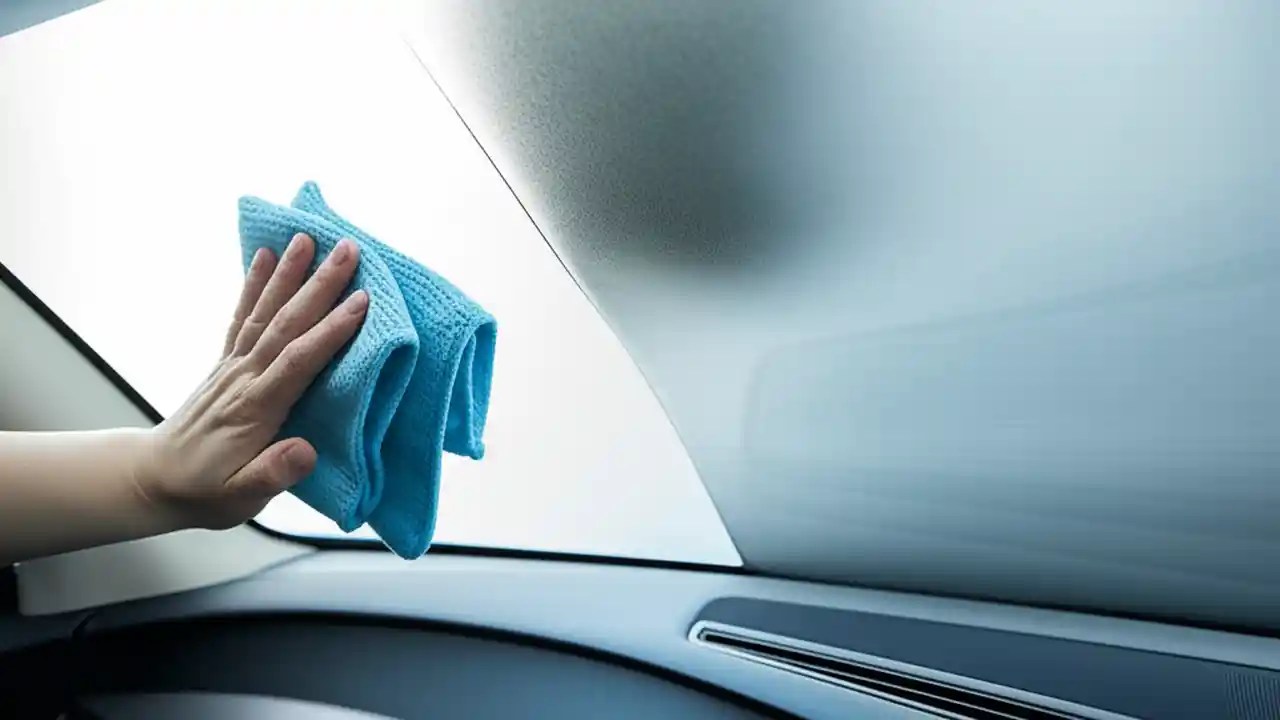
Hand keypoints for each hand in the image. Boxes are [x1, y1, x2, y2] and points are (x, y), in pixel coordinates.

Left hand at [137, 233, 367, 529]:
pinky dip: (254, 284)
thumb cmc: (206, 492)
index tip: (361, 302)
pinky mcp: (227, 363)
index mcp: (255, 409)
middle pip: (284, 324)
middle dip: (318, 286)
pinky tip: (265, 257)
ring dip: (288, 274)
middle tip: (348, 250)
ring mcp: (232, 367)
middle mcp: (243, 378)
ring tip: (308, 237)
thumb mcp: (241, 498)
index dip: (330, 331)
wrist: (155, 481)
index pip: (297, 362)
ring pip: (264, 313)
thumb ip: (273, 474)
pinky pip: (242, 316)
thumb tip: (305, 451)